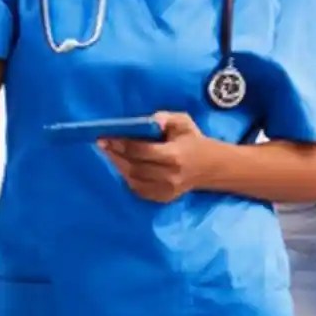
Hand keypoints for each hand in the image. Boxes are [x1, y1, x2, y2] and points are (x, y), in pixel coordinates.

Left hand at [100, 112, 221, 202]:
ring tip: (110, 153)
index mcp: (174, 155)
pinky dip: (127, 178)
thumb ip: (167, 118)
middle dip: (115, 154)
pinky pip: (138, 189)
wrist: (211, 167)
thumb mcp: (184, 123)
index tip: (106, 136)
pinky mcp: (163, 198)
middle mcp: (169, 176)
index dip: (121, 144)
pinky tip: (123, 166)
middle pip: (133, 166)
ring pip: (133, 179)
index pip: (141, 151)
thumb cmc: (194, 141)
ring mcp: (165, 190)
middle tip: (103, 144)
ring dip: (119, 166)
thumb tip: (152, 120)